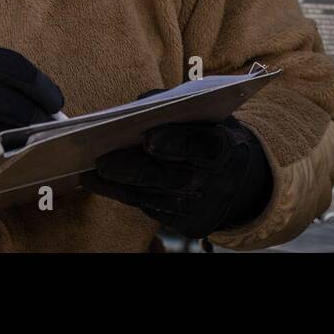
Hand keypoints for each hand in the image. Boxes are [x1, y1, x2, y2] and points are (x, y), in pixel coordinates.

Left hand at [82, 116, 272, 238]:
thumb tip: (137, 107)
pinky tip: (107, 185)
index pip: (203, 147)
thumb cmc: (214, 137)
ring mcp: (205, 208)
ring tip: (91, 174)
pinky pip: (155, 210)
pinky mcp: (191, 226)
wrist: (242, 180)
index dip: (176, 143)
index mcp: (228, 149)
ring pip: (157, 199)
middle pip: (173, 179)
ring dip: (121, 186)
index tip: (147, 138)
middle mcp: (219, 183)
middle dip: (135, 170)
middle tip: (102, 161)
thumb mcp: (207, 117)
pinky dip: (130, 196)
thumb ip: (176, 108)